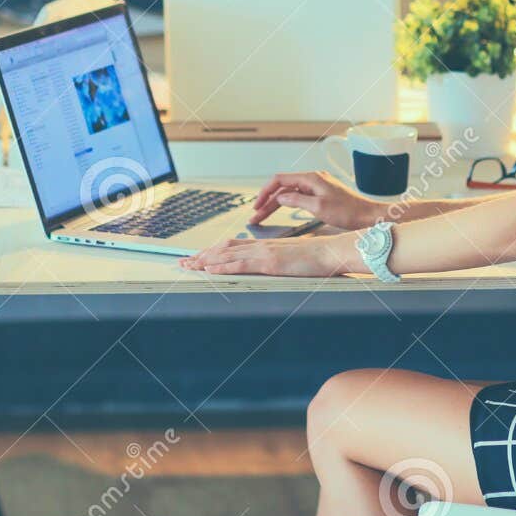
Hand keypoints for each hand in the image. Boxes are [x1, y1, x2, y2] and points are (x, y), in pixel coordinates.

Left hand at [179, 234, 354, 277]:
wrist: (331, 252)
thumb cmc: (317, 257)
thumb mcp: (292, 258)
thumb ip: (279, 260)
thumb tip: (271, 266)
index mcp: (265, 245)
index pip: (233, 246)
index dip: (213, 251)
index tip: (199, 257)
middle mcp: (260, 246)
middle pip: (224, 249)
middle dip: (202, 256)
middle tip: (184, 262)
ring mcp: (264, 253)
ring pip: (227, 255)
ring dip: (205, 261)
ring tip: (188, 265)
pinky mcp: (269, 263)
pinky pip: (240, 264)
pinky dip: (222, 266)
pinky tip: (210, 269)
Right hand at [250, 170, 378, 230]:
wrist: (368, 215)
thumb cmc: (348, 211)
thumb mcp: (318, 207)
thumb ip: (297, 201)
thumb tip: (280, 197)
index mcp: (310, 178)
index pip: (279, 180)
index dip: (265, 192)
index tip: (257, 206)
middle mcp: (312, 179)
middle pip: (282, 188)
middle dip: (267, 201)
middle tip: (256, 216)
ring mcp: (316, 186)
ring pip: (289, 193)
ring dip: (275, 204)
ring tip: (263, 217)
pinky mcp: (320, 194)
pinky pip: (298, 197)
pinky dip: (287, 204)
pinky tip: (281, 211)